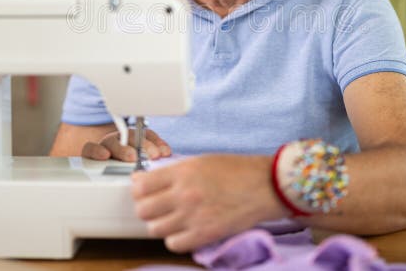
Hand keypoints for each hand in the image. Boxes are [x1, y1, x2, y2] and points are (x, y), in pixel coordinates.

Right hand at [81, 127, 170, 161]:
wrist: (95, 170)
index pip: (147, 135)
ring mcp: (105, 145)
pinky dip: (97, 150)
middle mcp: (119, 139)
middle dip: (145, 145)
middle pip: (132, 137)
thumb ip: (152, 160)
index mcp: (134, 139)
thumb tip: (166, 162)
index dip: (157, 143)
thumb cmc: (123, 169)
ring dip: (124, 149)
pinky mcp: (90, 153)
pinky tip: (105, 155)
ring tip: (132, 157)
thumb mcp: (142, 164)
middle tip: (154, 156)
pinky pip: (90, 148)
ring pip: (113, 142)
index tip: (165, 153)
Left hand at [130, 155, 287, 252]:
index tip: (143, 190)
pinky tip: (184, 230)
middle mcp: (184, 194)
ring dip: (160, 224)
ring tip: (172, 219)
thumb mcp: (201, 161)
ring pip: (154, 229)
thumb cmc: (238, 171)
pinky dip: (175, 239)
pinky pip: (173, 244)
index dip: (139, 189)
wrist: (266, 186)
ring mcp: (193, 216)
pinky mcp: (205, 234)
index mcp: (183, 171)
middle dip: (147, 208)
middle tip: (156, 206)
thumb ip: (174, 172)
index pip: (141, 185)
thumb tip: (147, 180)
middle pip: (143, 209)